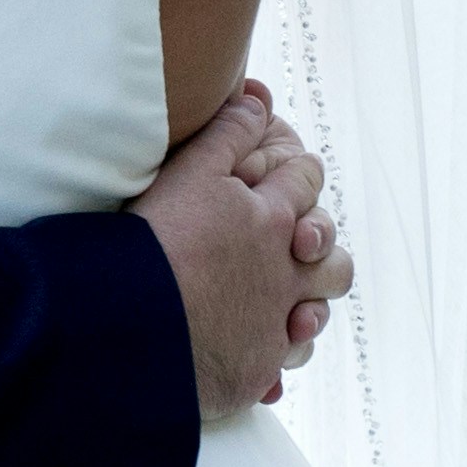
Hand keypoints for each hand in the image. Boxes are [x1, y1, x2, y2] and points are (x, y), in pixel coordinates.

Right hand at [128, 80, 349, 418]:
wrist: (133, 326)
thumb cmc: (155, 244)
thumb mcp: (189, 171)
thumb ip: (227, 132)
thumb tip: (258, 97)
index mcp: (273, 219)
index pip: (307, 182)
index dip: (300, 174)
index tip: (290, 176)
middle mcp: (286, 273)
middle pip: (333, 258)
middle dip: (320, 251)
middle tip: (296, 248)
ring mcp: (275, 326)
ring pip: (316, 315)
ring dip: (307, 308)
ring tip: (284, 306)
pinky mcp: (256, 370)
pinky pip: (280, 365)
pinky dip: (272, 357)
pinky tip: (255, 353)